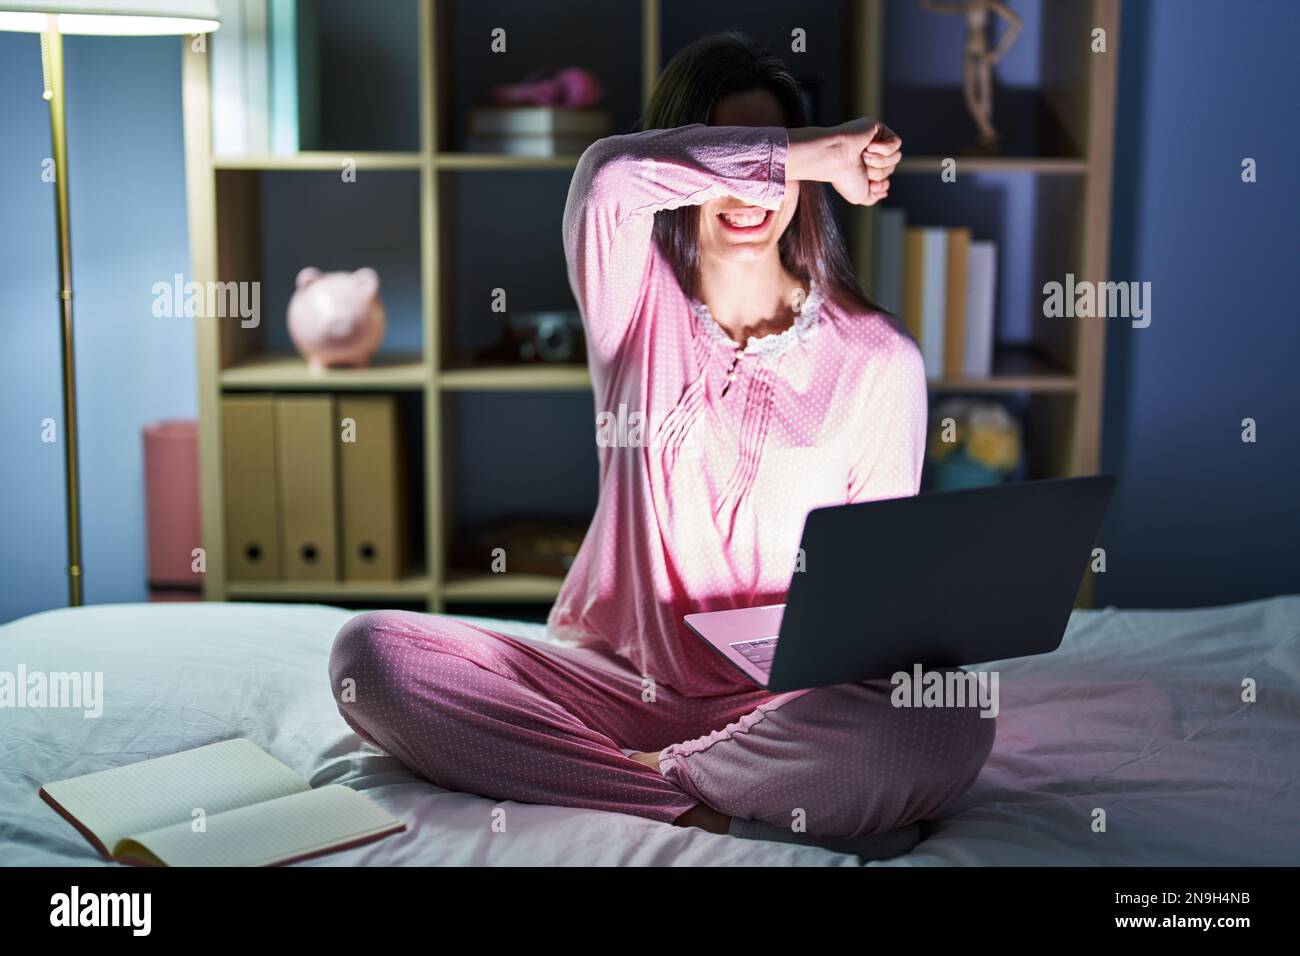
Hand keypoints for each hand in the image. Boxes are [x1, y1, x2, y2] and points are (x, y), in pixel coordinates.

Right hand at [787, 118, 901, 206]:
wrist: (835, 158)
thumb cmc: (844, 177)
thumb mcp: (859, 196)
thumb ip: (872, 197)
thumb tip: (884, 191)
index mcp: (862, 168)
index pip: (885, 177)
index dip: (882, 183)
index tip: (872, 185)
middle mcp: (868, 154)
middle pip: (892, 167)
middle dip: (879, 172)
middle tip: (863, 168)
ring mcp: (872, 140)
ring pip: (896, 156)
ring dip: (881, 161)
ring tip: (863, 156)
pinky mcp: (877, 128)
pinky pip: (896, 143)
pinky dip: (885, 149)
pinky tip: (868, 146)